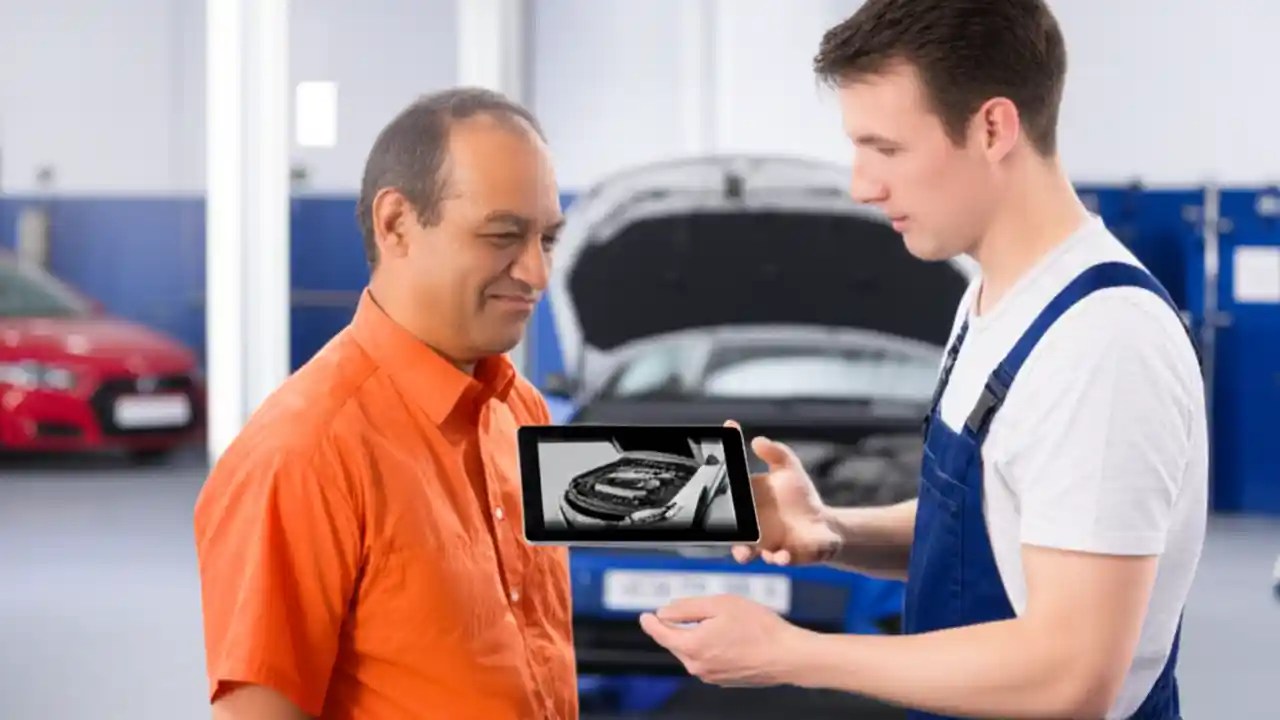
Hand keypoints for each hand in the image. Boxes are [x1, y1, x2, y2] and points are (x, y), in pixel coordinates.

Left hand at [638, 594, 807, 686]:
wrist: (787, 655)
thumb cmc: (760, 628)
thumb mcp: (720, 604)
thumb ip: (687, 608)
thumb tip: (665, 613)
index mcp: (693, 646)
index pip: (661, 634)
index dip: (650, 623)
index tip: (645, 616)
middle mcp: (698, 665)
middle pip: (675, 643)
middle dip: (674, 627)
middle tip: (679, 612)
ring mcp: (711, 675)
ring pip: (691, 652)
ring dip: (693, 637)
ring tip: (714, 622)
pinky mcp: (723, 680)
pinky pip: (706, 660)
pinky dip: (707, 647)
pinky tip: (724, 637)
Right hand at [726, 420, 840, 565]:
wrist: (822, 524)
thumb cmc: (799, 496)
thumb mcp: (789, 469)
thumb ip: (775, 453)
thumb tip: (757, 440)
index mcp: (747, 500)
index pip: (726, 491)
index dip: (714, 483)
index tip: (708, 474)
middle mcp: (749, 523)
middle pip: (727, 526)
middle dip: (719, 529)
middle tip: (720, 526)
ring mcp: (763, 542)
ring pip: (745, 551)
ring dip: (743, 552)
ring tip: (746, 553)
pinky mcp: (783, 555)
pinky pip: (777, 559)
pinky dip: (778, 559)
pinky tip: (782, 556)